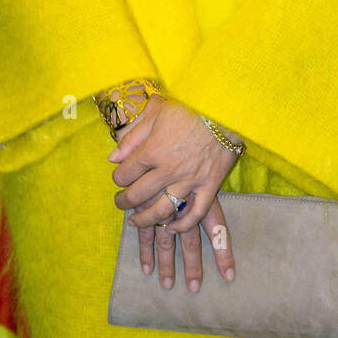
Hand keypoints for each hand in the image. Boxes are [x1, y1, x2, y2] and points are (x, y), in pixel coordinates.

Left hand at [111, 96, 237, 290]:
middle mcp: (168, 170)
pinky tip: (171, 228)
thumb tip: (112, 158)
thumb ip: (133, 138)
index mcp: (152, 150)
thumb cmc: (189, 108)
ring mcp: (189, 181)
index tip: (119, 178)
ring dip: (145, 219)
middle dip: (124, 201)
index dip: (118, 178)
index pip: (125, 174)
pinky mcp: (209, 186)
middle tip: (120, 202)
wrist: (225, 110)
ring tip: (136, 221)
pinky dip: (182, 225)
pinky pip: (195, 214)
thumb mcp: (157, 115)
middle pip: (138, 195)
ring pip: (162, 210)